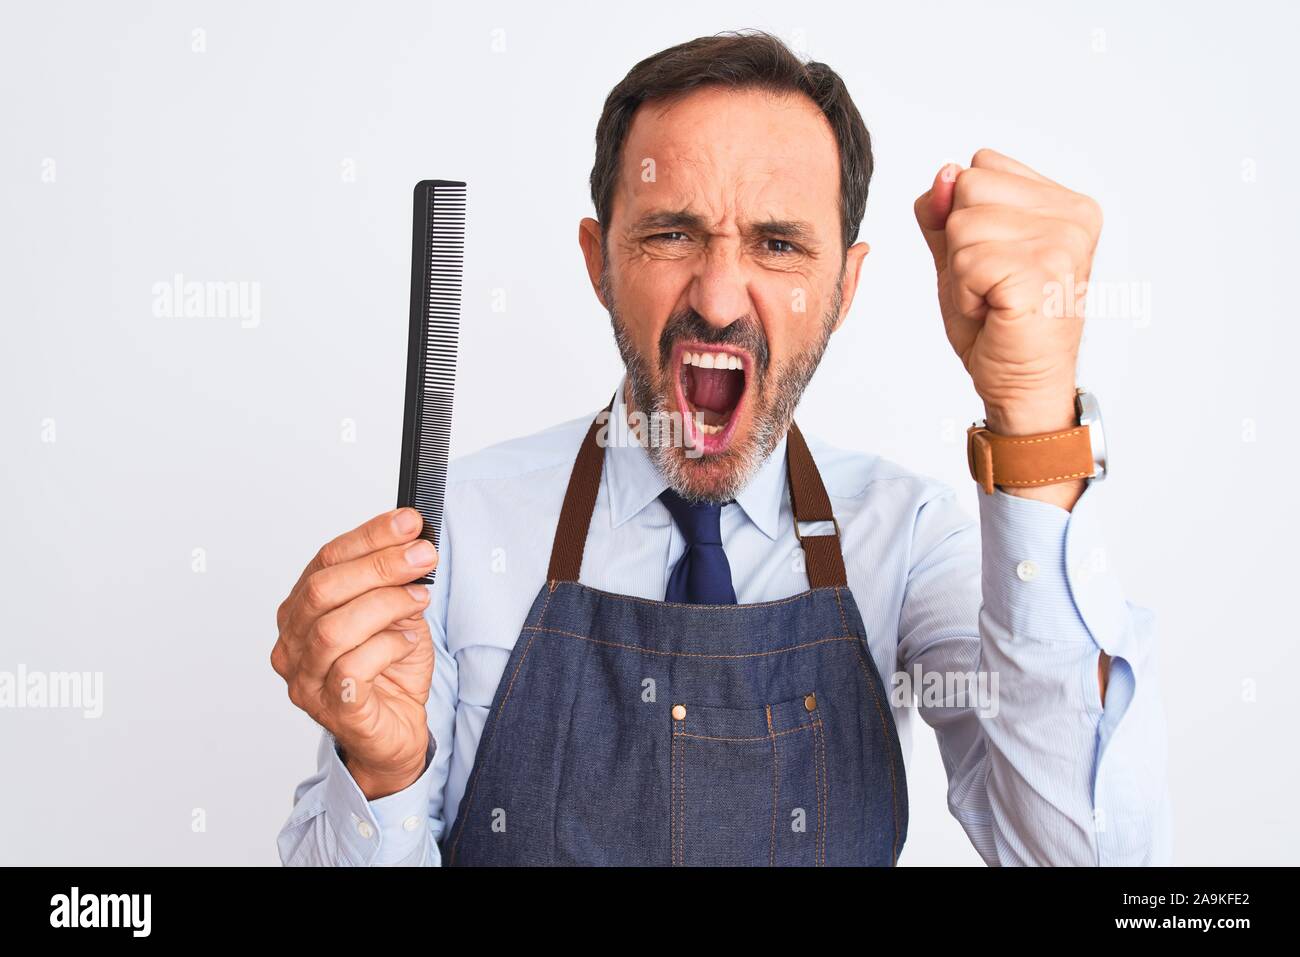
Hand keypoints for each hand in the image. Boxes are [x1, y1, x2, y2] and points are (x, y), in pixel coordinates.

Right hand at [271, 507, 437, 798]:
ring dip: (386, 604)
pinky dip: (386, 646)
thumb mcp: (397, 615)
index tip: (408, 522)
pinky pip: (353, 668)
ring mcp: (306, 680)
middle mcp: (293, 644)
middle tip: (422, 555)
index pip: (326, 560)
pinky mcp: (332, 710)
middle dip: (379, 565)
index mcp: (301, 612)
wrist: (394, 735)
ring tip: (419, 599)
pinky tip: (407, 640)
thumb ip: (395, 583)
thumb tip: (412, 545)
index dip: (369, 536)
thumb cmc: (388, 674)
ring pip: (335, 628)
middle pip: (324, 589)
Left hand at [914, 148, 1101, 436]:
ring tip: (993, 299)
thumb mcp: (961, 252)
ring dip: (961, 273)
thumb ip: (947, 209)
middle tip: (992, 284)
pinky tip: (993, 313)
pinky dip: (965, 294)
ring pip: (961, 225)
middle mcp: (1073, 215)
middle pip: (968, 187)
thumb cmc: (998, 322)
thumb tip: (945, 173)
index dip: (966, 217)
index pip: (981, 165)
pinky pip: (965, 262)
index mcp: (1065, 201)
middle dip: (960, 242)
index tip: (996, 260)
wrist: (1022, 383)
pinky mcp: (1039, 273)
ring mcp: (1061, 243)